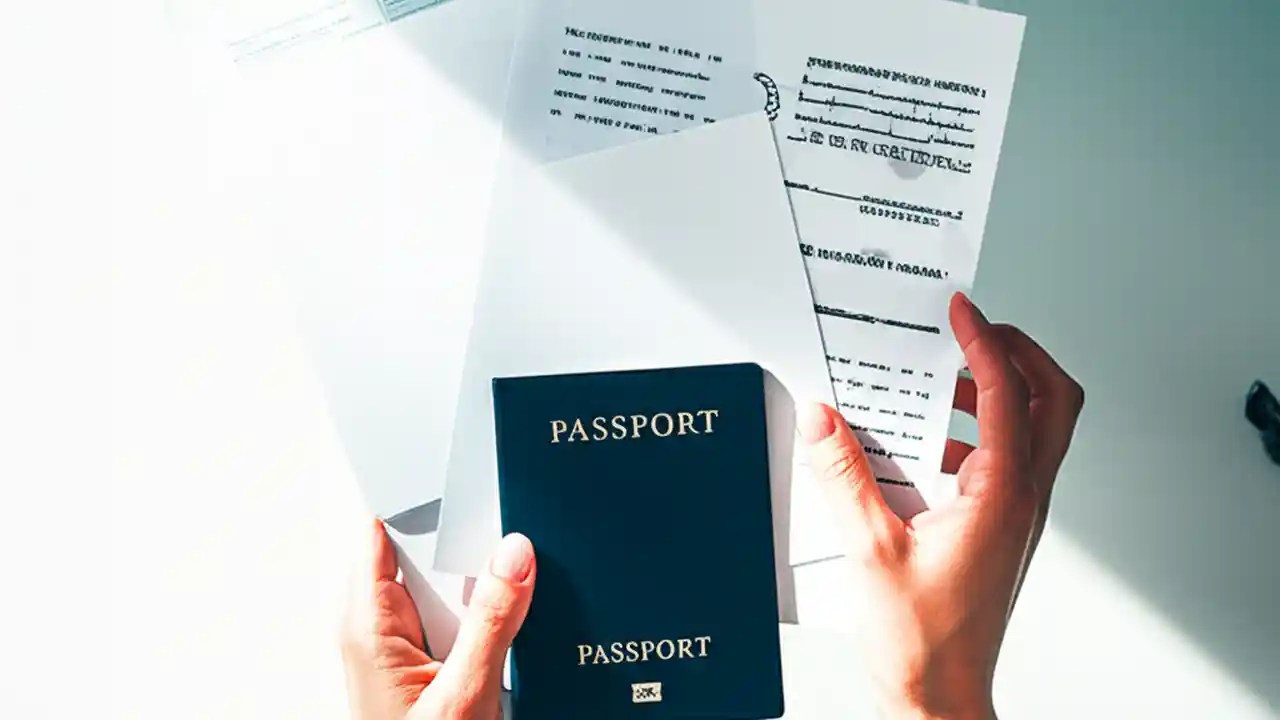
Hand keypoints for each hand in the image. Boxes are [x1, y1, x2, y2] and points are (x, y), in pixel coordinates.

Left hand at [340, 520, 535, 719]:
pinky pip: (451, 621)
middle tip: (510, 559)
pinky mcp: (418, 664)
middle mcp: (375, 632)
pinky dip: (478, 619)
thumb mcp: (465, 693)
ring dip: (477, 592)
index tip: (474, 494)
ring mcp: (397, 648)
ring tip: (510, 603)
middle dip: (465, 553)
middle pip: (423, 560)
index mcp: (369, 627)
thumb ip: (490, 623)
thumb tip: (514, 555)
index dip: (427, 507)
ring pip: (442, 591)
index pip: (385, 535)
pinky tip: (501, 632)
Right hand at [799, 293, 1082, 719]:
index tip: (961, 310)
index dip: (984, 342)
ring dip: (998, 391)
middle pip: (1053, 401)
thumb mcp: (869, 550)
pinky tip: (924, 442)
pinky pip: (1004, 460)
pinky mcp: (999, 528)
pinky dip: (976, 432)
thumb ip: (843, 477)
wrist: (938, 698)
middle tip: (973, 330)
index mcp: (1003, 495)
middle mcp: (1022, 499)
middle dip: (1018, 353)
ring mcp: (1016, 514)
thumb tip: (823, 419)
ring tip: (942, 377)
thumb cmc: (922, 642)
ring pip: (1035, 429)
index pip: (1007, 394)